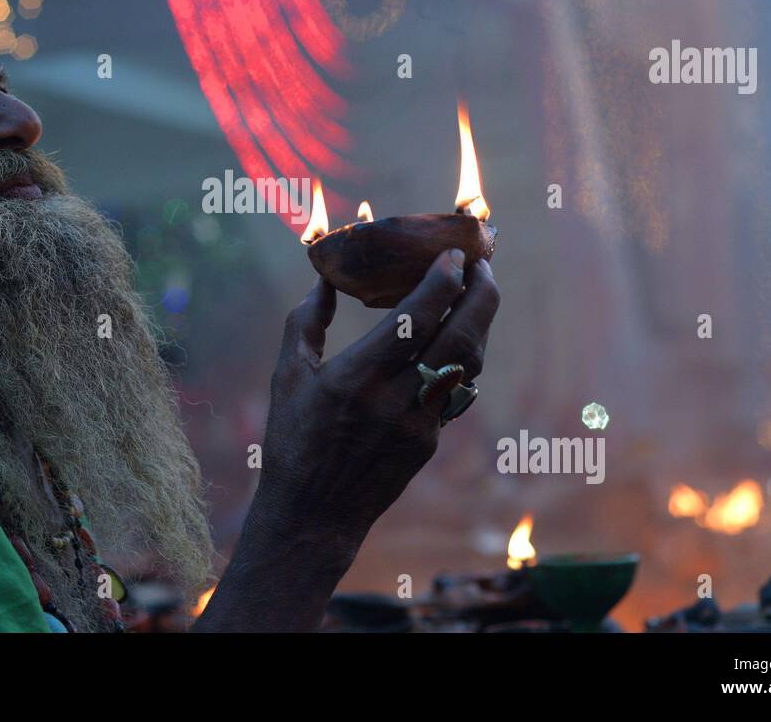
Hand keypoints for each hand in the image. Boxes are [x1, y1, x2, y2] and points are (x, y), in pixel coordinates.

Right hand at [256, 249, 499, 545]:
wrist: (314, 516)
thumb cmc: (293, 440)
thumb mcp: (288, 377)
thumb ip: (305, 322)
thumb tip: (322, 279)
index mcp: (355, 378)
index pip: (414, 319)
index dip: (441, 282)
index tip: (452, 254)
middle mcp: (393, 400)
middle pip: (458, 337)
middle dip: (480, 294)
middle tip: (483, 263)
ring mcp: (419, 424)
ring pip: (467, 363)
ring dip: (479, 322)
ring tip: (478, 289)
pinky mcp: (430, 441)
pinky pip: (457, 387)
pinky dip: (463, 353)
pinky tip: (458, 332)